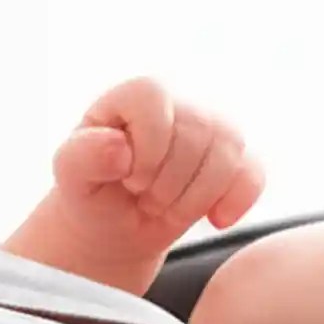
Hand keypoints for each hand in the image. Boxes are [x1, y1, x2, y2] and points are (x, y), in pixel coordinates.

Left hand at [50, 77, 264, 263]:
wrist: (114, 226)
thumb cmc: (88, 193)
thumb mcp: (70, 178)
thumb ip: (81, 156)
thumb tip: (119, 146)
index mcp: (132, 96)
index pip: (155, 97)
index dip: (148, 145)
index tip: (129, 178)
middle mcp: (176, 103)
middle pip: (197, 128)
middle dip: (168, 182)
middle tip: (142, 200)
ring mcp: (210, 128)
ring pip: (229, 149)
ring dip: (195, 196)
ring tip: (163, 208)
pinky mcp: (234, 160)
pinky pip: (252, 171)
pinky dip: (235, 201)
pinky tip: (213, 219)